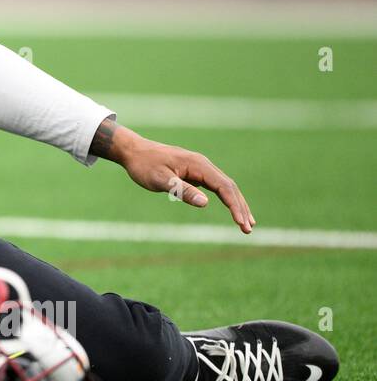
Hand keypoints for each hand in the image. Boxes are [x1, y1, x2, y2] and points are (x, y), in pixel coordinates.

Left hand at [91, 119, 255, 233]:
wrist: (133, 151)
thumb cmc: (144, 165)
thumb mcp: (160, 180)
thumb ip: (182, 190)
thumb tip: (205, 203)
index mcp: (198, 165)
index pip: (224, 187)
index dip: (235, 205)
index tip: (241, 223)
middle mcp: (203, 164)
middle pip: (229, 187)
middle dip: (240, 207)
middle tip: (248, 230)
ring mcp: (200, 168)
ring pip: (225, 186)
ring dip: (237, 204)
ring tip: (246, 223)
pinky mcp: (195, 172)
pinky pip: (216, 186)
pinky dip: (226, 198)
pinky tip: (232, 208)